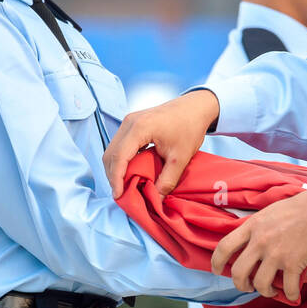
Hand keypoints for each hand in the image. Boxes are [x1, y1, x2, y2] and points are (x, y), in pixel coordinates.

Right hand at [103, 89, 219, 197]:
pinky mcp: (132, 123)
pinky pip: (119, 145)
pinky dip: (120, 160)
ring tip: (125, 186)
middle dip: (113, 176)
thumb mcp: (180, 158)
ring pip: (112, 150)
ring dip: (115, 169)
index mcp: (139, 128)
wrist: (195, 107)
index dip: (116, 179)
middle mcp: (129, 122)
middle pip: (111, 154)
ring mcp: (129, 121)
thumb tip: (156, 200)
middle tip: (122, 195)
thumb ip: (167, 181)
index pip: (119, 157)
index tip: (119, 196)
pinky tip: (129, 172)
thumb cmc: (190, 127)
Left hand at [211, 189, 306, 301]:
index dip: (217, 262)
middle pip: (238, 272)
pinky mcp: (293, 263)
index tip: (217, 270)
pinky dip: (289, 295)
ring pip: (260, 284)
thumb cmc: (299, 208)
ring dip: (264, 291)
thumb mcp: (269, 212)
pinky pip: (287, 288)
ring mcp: (276, 254)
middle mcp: (260, 242)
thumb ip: (257, 227)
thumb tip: (248, 241)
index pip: (224, 247)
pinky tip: (292, 295)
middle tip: (247, 286)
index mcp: (252, 226)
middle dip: (240, 284)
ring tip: (270, 290)